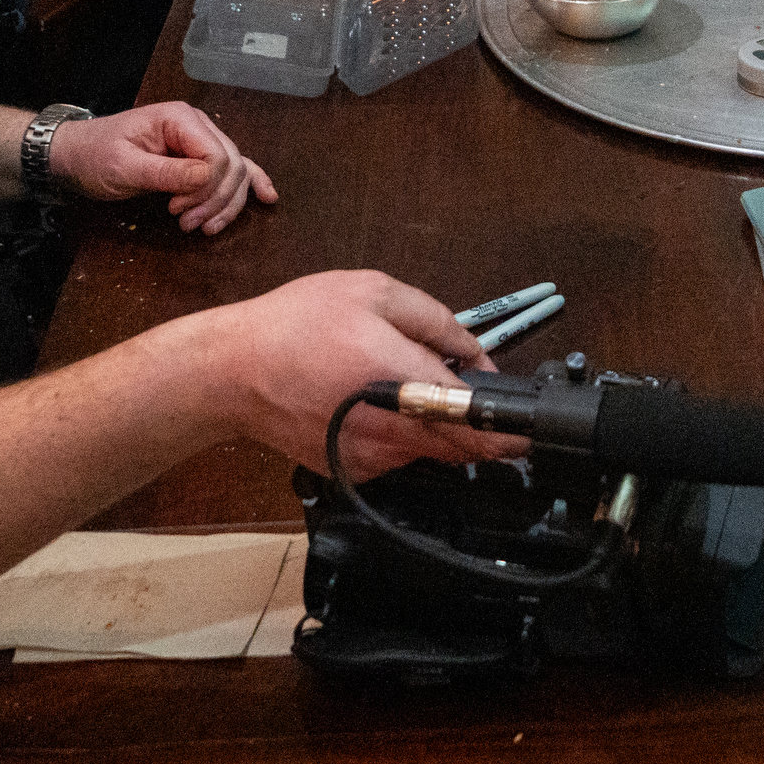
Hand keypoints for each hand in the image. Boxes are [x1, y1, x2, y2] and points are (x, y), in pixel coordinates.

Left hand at [48, 103, 274, 234]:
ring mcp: (200, 140)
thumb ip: (166, 172)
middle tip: (186, 225)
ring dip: (225, 204)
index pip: (217, 155)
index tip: (174, 209)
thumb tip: (206, 180)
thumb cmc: (95, 156)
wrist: (77, 154)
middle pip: (232, 165)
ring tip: (201, 227)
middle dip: (215, 200)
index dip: (205, 189)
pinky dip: (249, 184)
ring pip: (235, 172)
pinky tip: (266, 197)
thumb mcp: (125, 166)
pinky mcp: (197, 157)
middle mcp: (198, 126)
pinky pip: (232, 170)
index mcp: (180, 119)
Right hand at [203, 270, 519, 478]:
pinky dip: (408, 436)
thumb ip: (435, 321)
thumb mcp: (372, 293)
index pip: (476, 414)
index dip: (510, 418)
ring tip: (419, 388)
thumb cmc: (297, 324)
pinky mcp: (354, 470)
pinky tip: (383, 405)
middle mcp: (391, 430)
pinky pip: (400, 457)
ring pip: (434, 453)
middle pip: (463, 446)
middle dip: (485, 427)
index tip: (531, 416)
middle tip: (487, 400)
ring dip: (444, 428)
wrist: (232, 372)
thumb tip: (476, 353)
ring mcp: (371, 458)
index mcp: (402, 378)